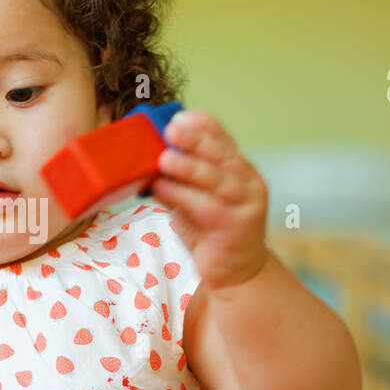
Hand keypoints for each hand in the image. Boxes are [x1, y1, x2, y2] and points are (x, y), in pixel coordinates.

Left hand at [152, 111, 268, 290]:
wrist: (236, 272)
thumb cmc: (210, 231)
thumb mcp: (190, 200)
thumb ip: (174, 180)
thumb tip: (141, 162)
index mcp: (237, 168)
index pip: (222, 137)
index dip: (202, 125)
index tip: (178, 117)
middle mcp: (248, 181)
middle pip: (222, 153)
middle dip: (195, 139)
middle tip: (170, 129)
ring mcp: (247, 203)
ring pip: (217, 178)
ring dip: (188, 167)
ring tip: (163, 158)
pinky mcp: (238, 225)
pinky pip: (208, 206)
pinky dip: (183, 195)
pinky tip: (162, 187)